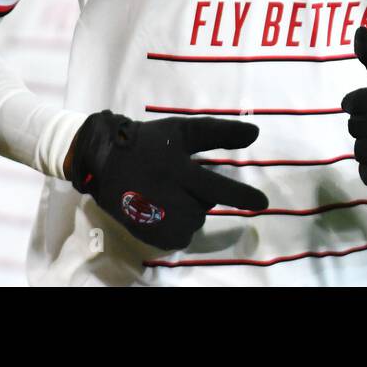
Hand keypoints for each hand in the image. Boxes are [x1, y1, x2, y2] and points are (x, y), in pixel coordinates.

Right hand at [67, 111, 268, 249]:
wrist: (103, 162)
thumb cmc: (147, 143)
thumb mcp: (182, 130)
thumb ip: (218, 133)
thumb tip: (256, 132)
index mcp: (179, 171)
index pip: (219, 187)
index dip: (243, 196)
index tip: (263, 204)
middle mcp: (170, 198)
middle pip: (206, 204)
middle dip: (202, 193)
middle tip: (183, 180)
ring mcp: (158, 220)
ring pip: (195, 221)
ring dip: (190, 209)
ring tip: (170, 192)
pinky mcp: (150, 235)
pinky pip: (180, 236)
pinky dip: (178, 224)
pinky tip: (163, 208)